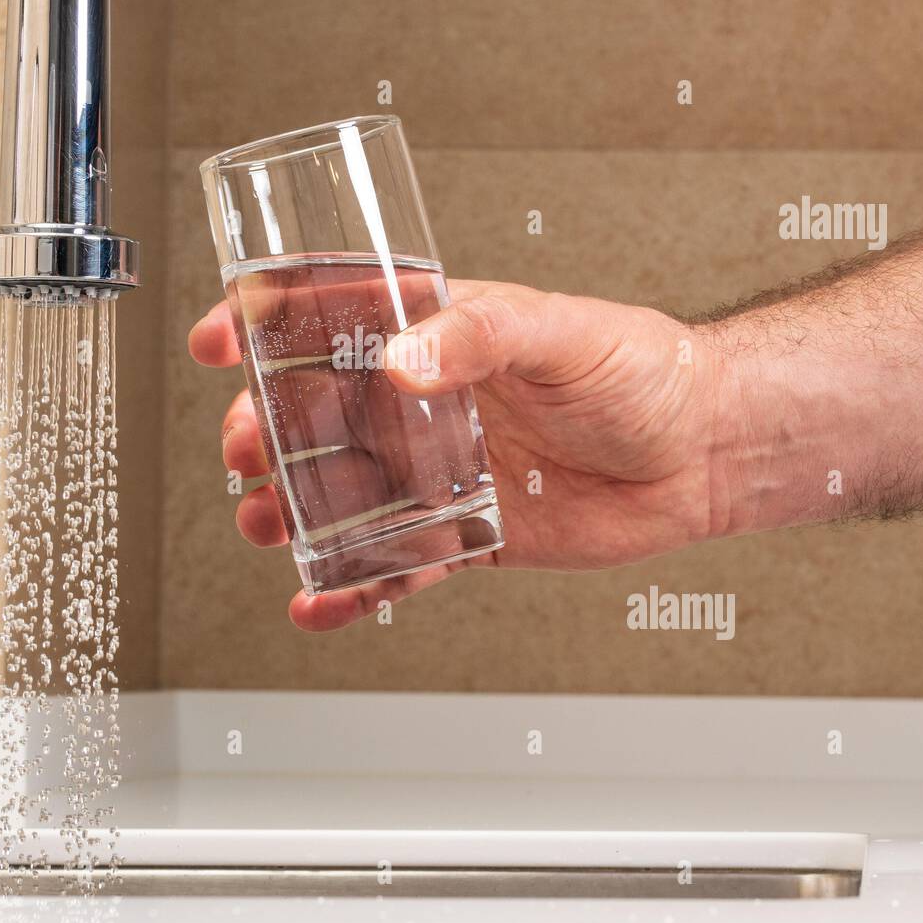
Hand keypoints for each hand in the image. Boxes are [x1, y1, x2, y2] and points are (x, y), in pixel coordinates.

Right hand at [188, 280, 727, 631]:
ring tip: (266, 526)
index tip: (221, 340)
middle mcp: (424, 405)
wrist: (701, 450)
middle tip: (248, 449)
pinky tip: (318, 602)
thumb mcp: (560, 328)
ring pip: (340, 496)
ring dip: (292, 513)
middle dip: (266, 432)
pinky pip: (394, 566)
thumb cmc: (640, 367)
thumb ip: (482, 335)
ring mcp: (438, 473)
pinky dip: (352, 589)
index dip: (264, 326)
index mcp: (435, 337)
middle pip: (315, 417)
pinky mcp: (466, 535)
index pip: (330, 320)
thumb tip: (406, 359)